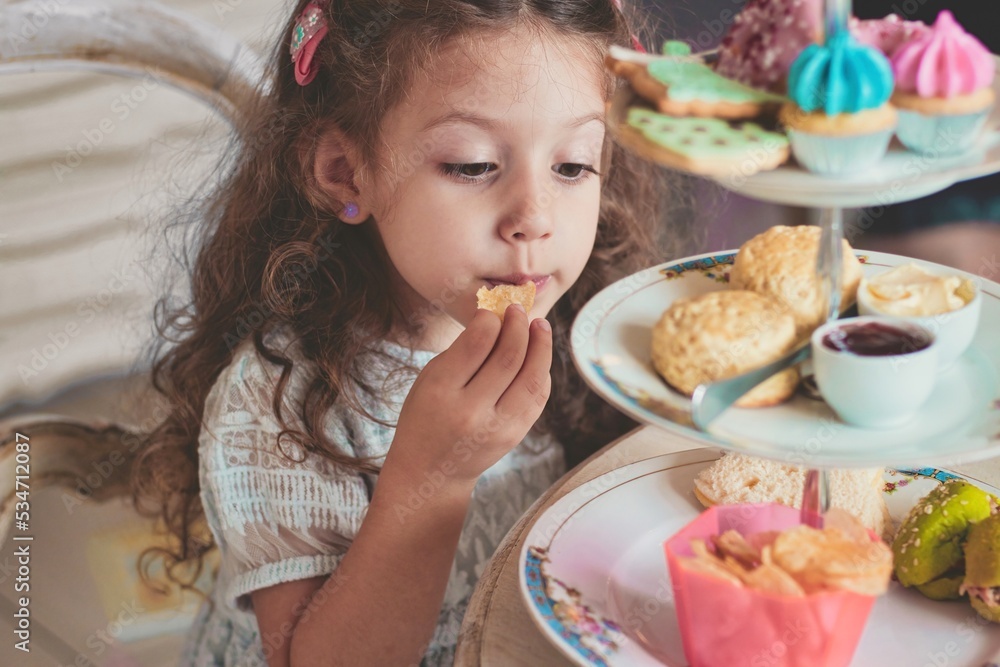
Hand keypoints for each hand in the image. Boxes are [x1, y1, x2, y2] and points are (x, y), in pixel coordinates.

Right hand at [387, 304, 552, 486]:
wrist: (431, 472)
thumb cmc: (426, 415)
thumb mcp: (430, 379)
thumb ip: (462, 350)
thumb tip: (499, 317)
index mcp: (440, 391)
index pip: (477, 344)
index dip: (491, 319)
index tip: (494, 310)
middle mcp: (470, 411)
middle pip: (509, 358)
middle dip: (519, 326)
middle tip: (519, 310)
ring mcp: (496, 428)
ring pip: (532, 378)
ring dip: (541, 346)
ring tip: (540, 326)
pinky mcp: (514, 437)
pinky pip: (538, 397)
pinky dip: (542, 371)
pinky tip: (538, 355)